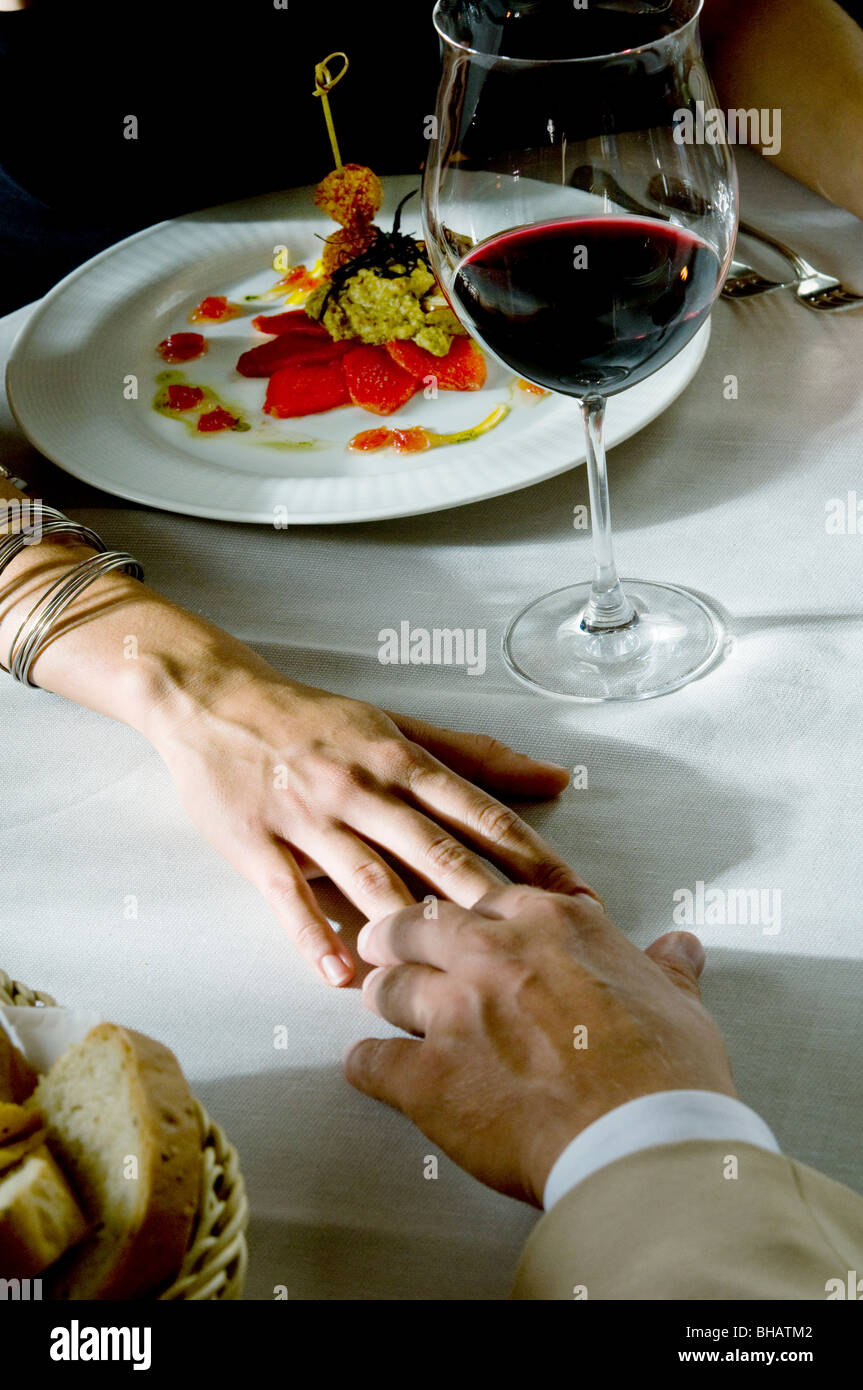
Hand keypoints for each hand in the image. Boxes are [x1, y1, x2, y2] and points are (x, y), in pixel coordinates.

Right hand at [145, 654, 591, 986]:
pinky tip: (341, 975)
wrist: (215, 700)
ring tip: (451, 971)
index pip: (478, 812)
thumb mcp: (398, 728)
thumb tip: (554, 777)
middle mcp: (363, 789)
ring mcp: (309, 817)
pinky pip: (288, 894)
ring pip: (367, 875)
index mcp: (401, 761)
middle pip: (435, 849)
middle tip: (536, 944)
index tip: (573, 894)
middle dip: (490, 898)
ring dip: (409, 922)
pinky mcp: (257, 843)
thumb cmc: (317, 721)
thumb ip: (476, 757)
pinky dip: (314, 934)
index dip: (530, 855)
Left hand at [345, 887, 735, 1204]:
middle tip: (383, 943)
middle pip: (418, 926)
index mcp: (551, 925)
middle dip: (396, 934)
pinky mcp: (427, 1075)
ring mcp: (454, 1011)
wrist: (643, 1138)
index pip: (487, 902)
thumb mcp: (676, 1002)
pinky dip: (366, 1066)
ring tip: (377, 1001)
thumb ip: (663, 968)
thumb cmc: (665, 1072)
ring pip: (388, 987)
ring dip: (380, 995)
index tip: (461, 924)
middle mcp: (492, 954)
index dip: (470, 917)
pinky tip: (365, 1068)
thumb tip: (680, 948)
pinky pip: (372, 1061)